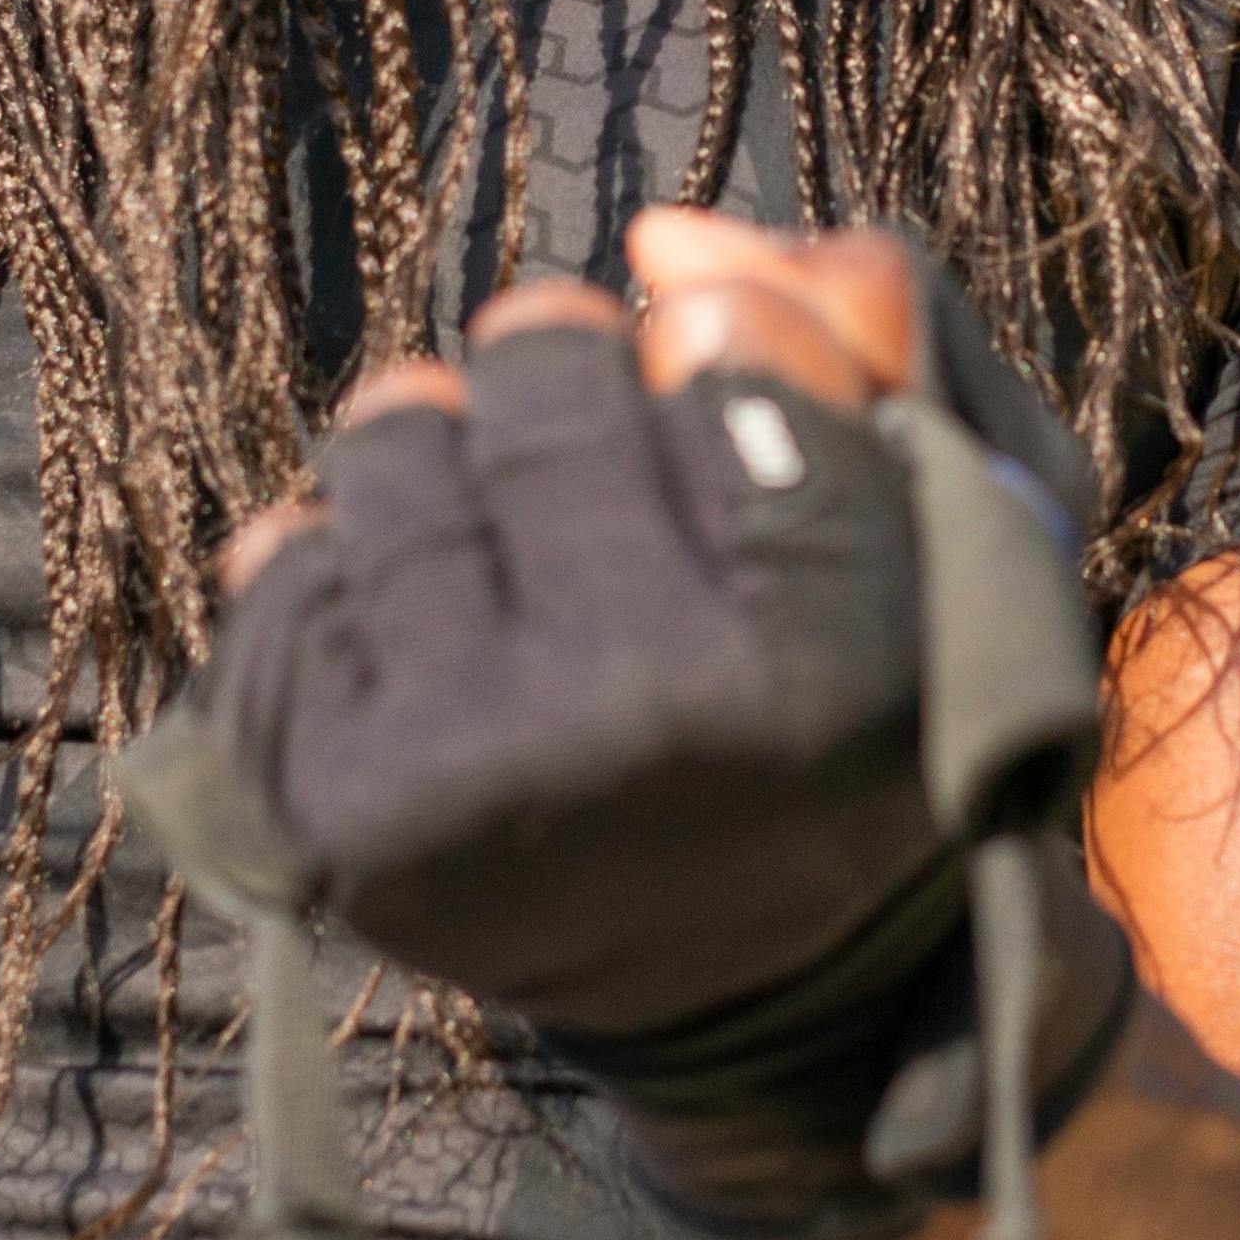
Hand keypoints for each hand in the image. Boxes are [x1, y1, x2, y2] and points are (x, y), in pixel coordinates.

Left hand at [140, 206, 1113, 1238]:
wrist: (762, 1000)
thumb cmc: (861, 740)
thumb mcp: (957, 547)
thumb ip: (868, 350)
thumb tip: (664, 239)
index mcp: (820, 668)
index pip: (732, 354)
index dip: (722, 350)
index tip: (714, 384)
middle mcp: (632, 720)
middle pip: (543, 376)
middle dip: (568, 371)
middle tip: (590, 440)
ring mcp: (460, 769)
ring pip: (393, 443)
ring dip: (440, 448)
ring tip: (500, 528)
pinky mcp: (330, 806)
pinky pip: (282, 564)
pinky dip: (342, 562)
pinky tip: (417, 621)